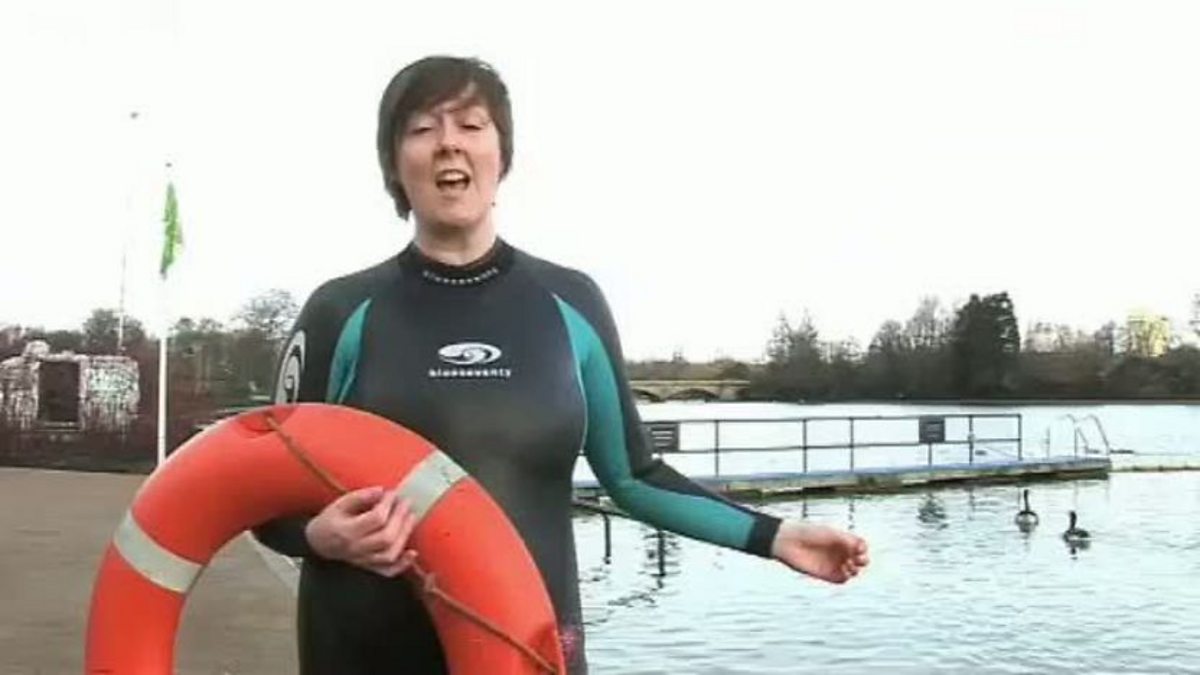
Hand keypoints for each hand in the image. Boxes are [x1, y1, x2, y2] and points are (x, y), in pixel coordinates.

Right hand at [304, 485, 419, 576]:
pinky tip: (412, 553)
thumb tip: (382, 491)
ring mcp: (363, 560)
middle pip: (386, 537)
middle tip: (406, 503)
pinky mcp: (368, 567)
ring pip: (389, 555)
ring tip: (411, 518)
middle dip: (400, 518)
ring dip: (404, 536)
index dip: (388, 505)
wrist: (319, 543)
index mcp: (347, 531)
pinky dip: (402, 564)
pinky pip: (388, 571)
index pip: (375, 519)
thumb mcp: (339, 504)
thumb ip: (360, 497)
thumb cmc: (331, 520)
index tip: (392, 494)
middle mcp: (356, 548)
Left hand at [771, 519, 868, 583]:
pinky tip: (842, 572)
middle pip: (860, 560)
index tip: (858, 547)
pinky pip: (841, 580)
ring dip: (854, 570)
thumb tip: (862, 550)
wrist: (789, 542)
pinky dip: (845, 578)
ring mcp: (833, 563)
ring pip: (853, 572)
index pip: (860, 546)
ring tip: (847, 565)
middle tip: (856, 558)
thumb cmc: (809, 533)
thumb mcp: (831, 533)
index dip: (863, 549)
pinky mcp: (826, 574)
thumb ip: (848, 540)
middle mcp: (838, 552)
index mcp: (841, 539)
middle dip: (862, 561)